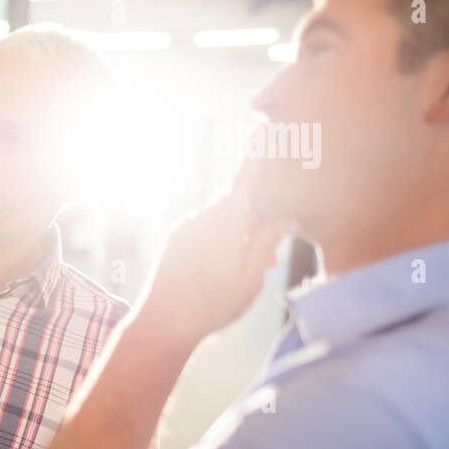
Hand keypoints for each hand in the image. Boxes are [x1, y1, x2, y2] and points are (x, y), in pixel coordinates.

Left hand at [137, 157, 296, 349]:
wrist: (161, 323)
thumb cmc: (212, 306)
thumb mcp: (250, 279)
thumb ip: (267, 243)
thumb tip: (286, 218)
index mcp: (226, 223)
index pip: (247, 179)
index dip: (258, 153)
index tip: (264, 125)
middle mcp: (202, 217)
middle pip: (237, 200)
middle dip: (254, 216)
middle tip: (263, 254)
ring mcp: (185, 226)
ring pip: (220, 217)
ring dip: (235, 233)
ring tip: (235, 272)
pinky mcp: (174, 238)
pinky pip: (204, 228)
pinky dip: (218, 240)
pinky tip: (216, 271)